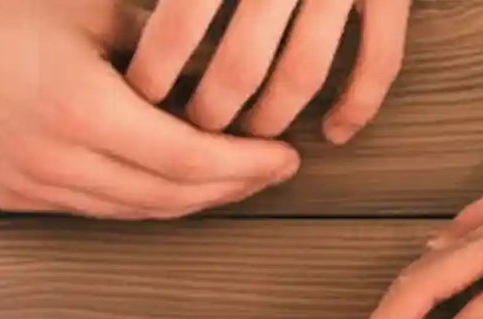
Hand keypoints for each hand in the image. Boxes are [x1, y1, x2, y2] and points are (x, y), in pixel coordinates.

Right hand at [0, 0, 299, 217]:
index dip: (245, 166)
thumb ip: (160, 54)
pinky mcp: (5, 192)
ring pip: (131, 212)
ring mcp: (24, 184)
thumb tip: (216, 81)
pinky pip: (92, 207)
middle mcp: (51, 161)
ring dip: (187, 200)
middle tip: (271, 173)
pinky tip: (167, 182)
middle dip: (229, 188)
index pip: (187, 161)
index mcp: (78, 110)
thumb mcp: (93, 10)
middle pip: (167, 197)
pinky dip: (138, 199)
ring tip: (230, 180)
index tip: (286, 158)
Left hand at [125, 0, 410, 142]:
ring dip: (270, 118)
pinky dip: (358, 105)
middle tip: (189, 128)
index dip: (156, 70)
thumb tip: (101, 2)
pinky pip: (381, 61)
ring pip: (304, 74)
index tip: (138, 94)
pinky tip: (333, 134)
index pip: (181, 22)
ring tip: (245, 139)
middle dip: (209, 111)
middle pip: (241, 64)